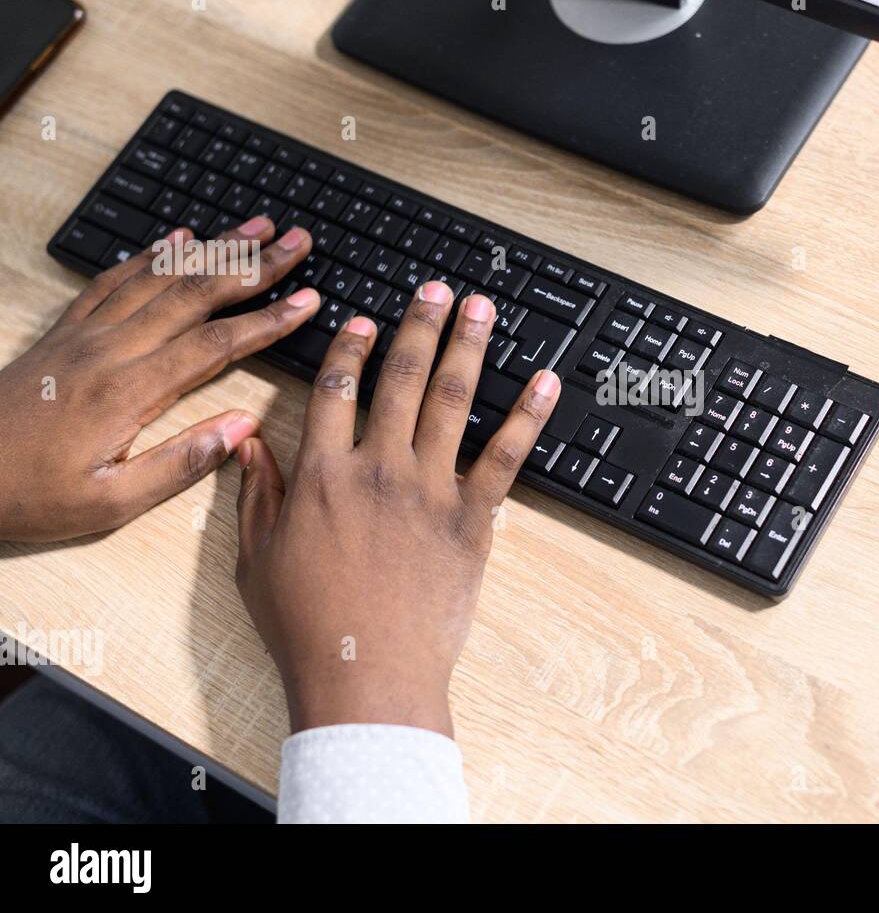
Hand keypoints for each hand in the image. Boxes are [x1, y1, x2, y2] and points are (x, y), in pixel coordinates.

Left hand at [0, 217, 317, 541]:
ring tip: (256, 226)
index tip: (309, 302)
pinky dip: (151, 254)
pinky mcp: (65, 332)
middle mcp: (110, 350)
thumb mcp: (109, 502)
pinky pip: (114, 279)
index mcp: (129, 392)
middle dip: (254, 264)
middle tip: (298, 241)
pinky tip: (178, 237)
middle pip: (196, 294)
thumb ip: (180, 462)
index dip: (268, 321)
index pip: (216, 345)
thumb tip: (242, 425)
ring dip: (214, 247)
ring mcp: (85, 335)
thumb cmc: (28, 494)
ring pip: (160, 277)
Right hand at [234, 282, 559, 736]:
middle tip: (435, 289)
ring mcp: (430, 489)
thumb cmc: (307, 626)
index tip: (362, 321)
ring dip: (468, 347)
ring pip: (451, 400)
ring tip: (481, 308)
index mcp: (322, 474)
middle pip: (400, 379)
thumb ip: (255, 496)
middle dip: (418, 326)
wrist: (366, 673)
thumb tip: (249, 443)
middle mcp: (378, 469)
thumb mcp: (256, 561)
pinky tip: (545, 381)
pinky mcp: (472, 519)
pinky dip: (527, 416)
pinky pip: (505, 456)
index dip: (350, 349)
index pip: (336, 390)